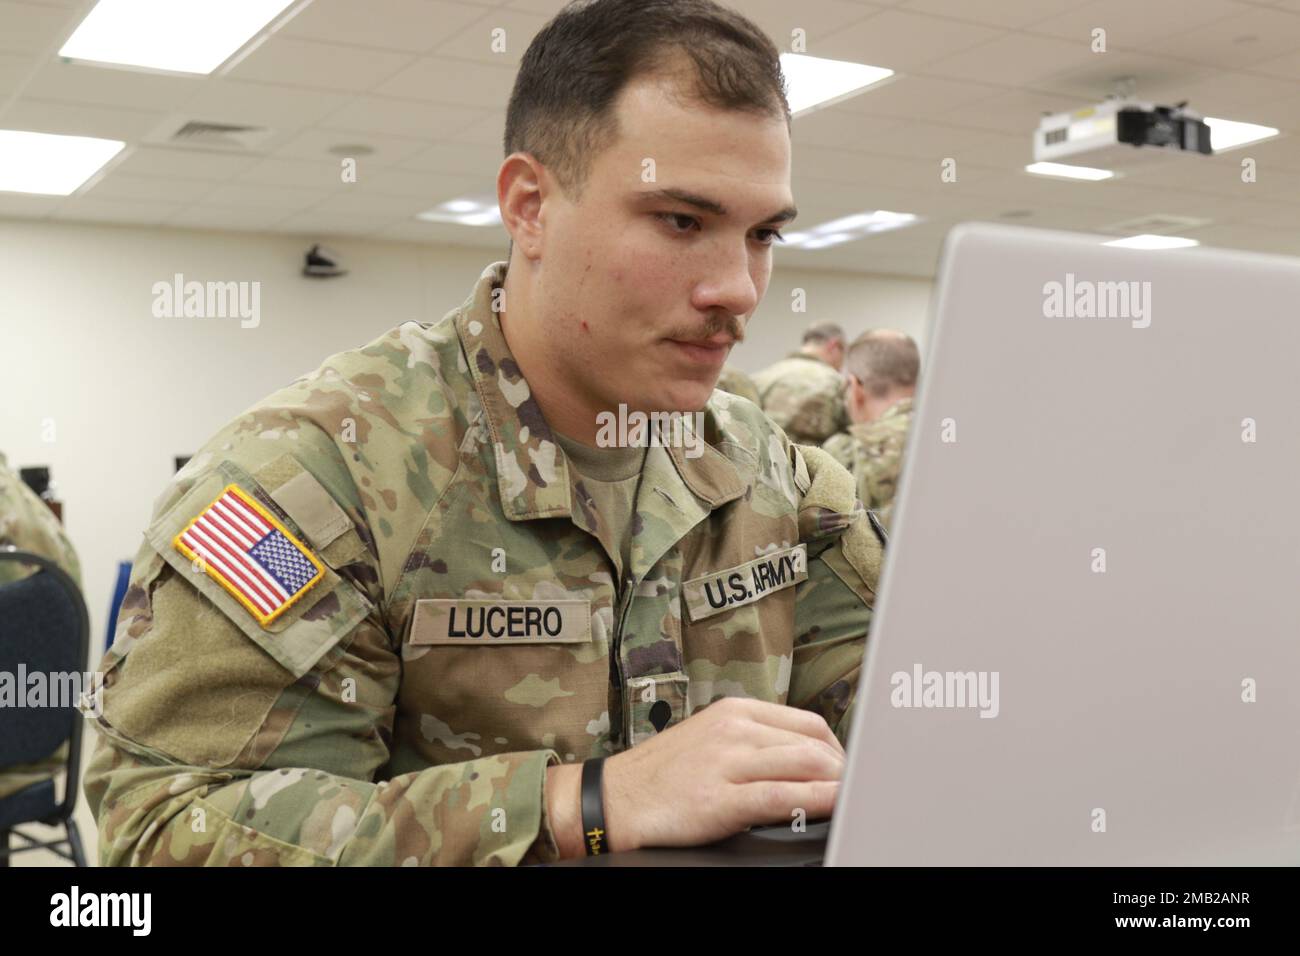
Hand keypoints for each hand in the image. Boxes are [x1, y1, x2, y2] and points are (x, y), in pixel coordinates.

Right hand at [601, 697, 844, 850]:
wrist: (613, 799)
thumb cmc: (663, 775)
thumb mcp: (711, 740)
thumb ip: (754, 744)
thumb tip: (803, 761)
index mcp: (734, 711)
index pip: (807, 723)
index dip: (838, 750)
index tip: (847, 771)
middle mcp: (734, 729)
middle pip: (813, 743)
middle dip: (844, 770)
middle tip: (857, 791)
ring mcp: (726, 761)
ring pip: (804, 765)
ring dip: (838, 784)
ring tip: (852, 800)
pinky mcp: (719, 798)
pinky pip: (781, 796)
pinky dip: (817, 801)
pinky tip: (832, 807)